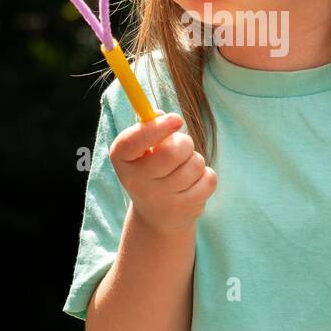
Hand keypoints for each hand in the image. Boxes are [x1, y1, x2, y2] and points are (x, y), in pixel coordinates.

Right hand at [108, 112, 216, 237]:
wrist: (156, 215)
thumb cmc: (151, 168)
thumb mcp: (143, 148)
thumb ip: (150, 127)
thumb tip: (160, 115)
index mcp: (121, 158)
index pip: (132, 142)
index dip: (156, 128)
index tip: (177, 119)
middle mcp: (136, 182)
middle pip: (172, 152)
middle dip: (185, 142)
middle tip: (183, 145)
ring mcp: (161, 199)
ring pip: (195, 164)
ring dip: (196, 160)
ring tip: (184, 168)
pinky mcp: (184, 209)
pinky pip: (208, 179)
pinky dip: (206, 176)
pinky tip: (192, 184)